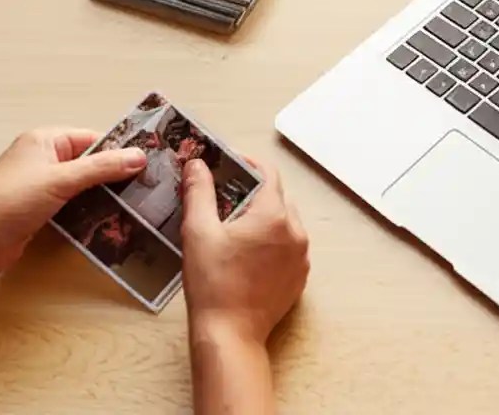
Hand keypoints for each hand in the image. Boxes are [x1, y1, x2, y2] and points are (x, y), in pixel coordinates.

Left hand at [0, 128, 145, 277]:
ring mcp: (42, 187)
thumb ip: (101, 168)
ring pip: (85, 187)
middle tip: (151, 189)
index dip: (121, 151)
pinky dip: (91, 213)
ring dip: (106, 197)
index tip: (151, 164)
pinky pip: (75, 207)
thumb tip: (140, 156)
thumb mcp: (60, 180)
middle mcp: (45, 160)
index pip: (94, 139)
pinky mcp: (41, 212)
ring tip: (139, 207)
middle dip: (117, 176)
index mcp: (46, 141)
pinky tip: (113, 223)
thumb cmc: (9, 203)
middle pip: (92, 163)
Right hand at [180, 156, 309, 346]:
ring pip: (285, 222)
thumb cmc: (213, 284)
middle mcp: (295, 232)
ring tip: (234, 227)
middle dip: (252, 192)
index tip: (228, 164)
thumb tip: (197, 164)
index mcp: (274, 216)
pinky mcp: (299, 277)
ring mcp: (301, 257)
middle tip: (224, 198)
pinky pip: (289, 247)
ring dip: (263, 218)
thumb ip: (198, 192)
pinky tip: (247, 253)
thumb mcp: (198, 232)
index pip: (268, 173)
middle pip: (277, 197)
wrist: (230, 334)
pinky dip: (272, 242)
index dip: (247, 163)